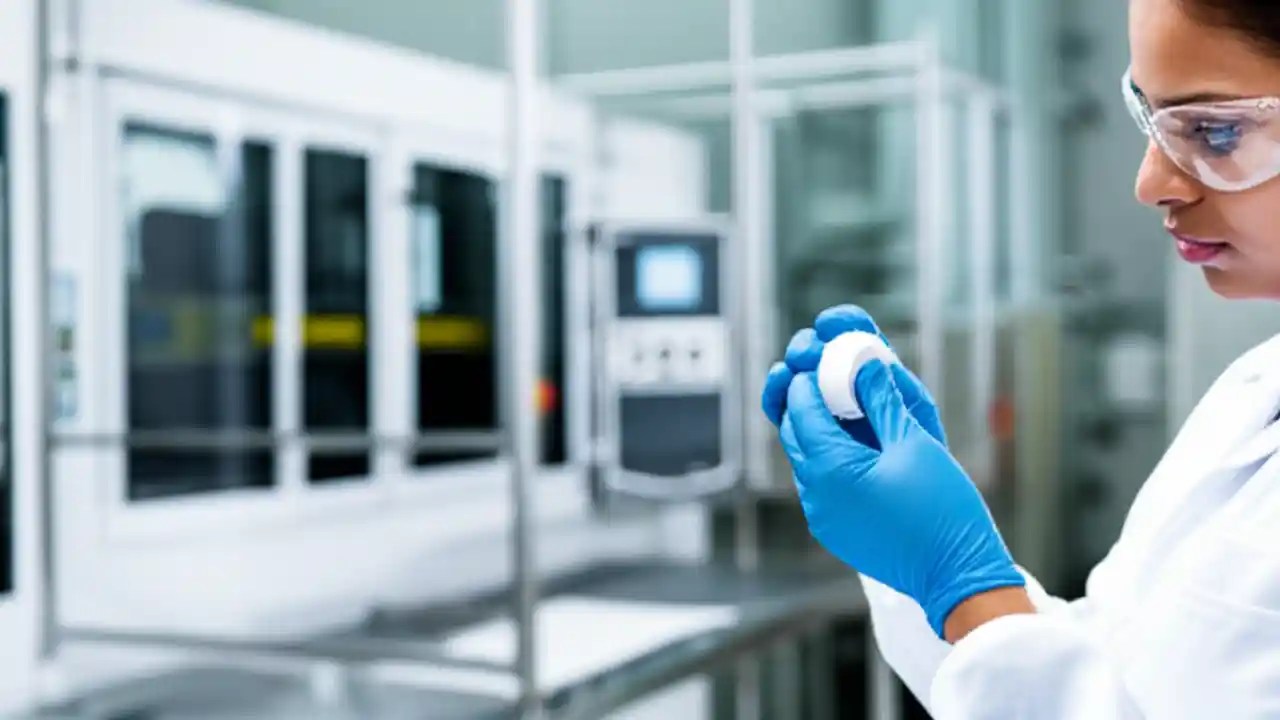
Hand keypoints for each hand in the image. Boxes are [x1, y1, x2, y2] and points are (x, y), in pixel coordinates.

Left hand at [762, 306, 1023, 637]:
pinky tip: (851, 438)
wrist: (956, 577)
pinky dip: (828, 453)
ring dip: (815, 424)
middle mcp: (814, 492)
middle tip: (822, 368)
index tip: (824, 354)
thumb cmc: (942, 510)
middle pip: (793, 429)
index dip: (809, 375)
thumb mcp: (915, 442)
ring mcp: (821, 513)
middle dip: (804, 395)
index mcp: (830, 467)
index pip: (800, 406)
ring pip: (804, 454)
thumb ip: (882, 399)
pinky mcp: (834, 528)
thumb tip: (863, 362)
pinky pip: (819, 480)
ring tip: (838, 397)